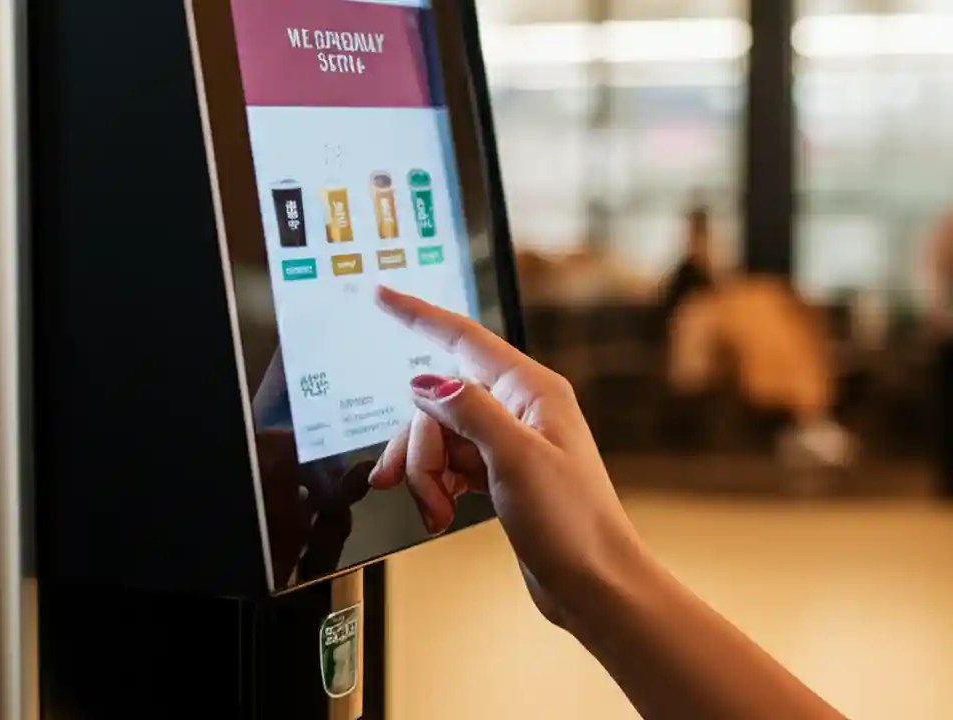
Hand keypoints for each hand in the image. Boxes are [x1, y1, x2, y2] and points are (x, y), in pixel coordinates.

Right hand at [368, 286, 646, 629]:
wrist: (594, 584)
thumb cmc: (573, 523)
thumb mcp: (515, 459)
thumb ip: (468, 412)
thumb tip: (426, 383)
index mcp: (531, 390)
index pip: (463, 338)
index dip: (419, 315)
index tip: (382, 296)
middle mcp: (519, 408)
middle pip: (439, 402)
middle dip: (420, 446)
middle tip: (419, 487)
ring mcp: (508, 441)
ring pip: (438, 437)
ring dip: (426, 474)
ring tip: (434, 510)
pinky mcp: (499, 472)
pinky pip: (448, 463)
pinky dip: (436, 487)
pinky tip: (440, 512)